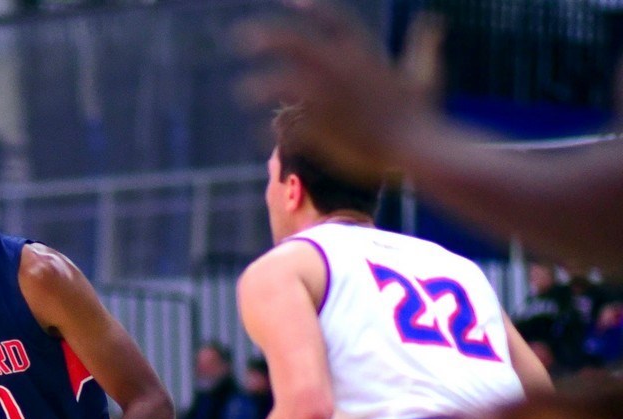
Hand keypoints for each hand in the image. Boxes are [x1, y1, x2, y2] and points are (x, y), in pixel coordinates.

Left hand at [238, 1, 440, 179]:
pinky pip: (286, 125)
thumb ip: (424, 44)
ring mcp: (326, 98)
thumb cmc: (424, 114)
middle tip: (240, 38)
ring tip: (244, 91)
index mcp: (363, 53)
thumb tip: (432, 21)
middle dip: (264, 37)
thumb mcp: (425, 72)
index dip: (311, 7)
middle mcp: (339, 69)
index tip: (291, 1)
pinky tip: (260, 134)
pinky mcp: (318, 127)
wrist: (416, 149)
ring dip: (258, 85)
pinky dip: (273, 130)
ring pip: (280, 83)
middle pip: (292, 43)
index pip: (333, 18)